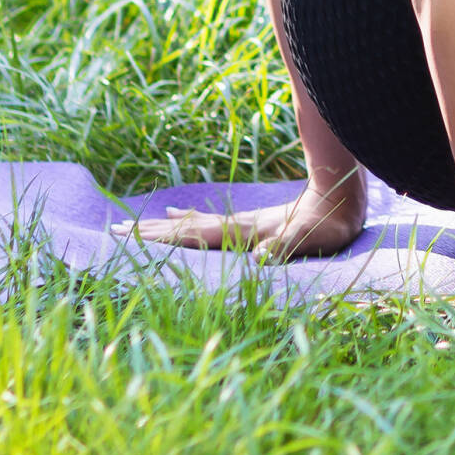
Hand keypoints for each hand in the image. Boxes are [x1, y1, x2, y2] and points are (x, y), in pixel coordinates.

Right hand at [114, 187, 365, 262]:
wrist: (341, 195)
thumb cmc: (328, 225)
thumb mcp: (311, 239)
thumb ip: (285, 246)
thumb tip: (259, 259)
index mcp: (241, 232)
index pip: (193, 236)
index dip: (162, 240)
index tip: (129, 238)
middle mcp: (234, 224)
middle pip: (183, 228)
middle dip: (148, 232)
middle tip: (113, 230)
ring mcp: (239, 221)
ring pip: (190, 223)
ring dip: (161, 226)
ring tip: (135, 225)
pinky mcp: (248, 221)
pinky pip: (205, 221)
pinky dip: (184, 219)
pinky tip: (174, 213)